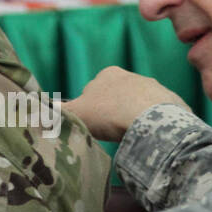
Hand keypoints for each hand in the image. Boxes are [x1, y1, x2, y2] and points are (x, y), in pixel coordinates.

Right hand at [60, 66, 189, 141]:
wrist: (149, 118)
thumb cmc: (108, 113)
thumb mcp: (75, 114)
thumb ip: (58, 113)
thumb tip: (40, 110)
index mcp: (107, 74)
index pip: (92, 92)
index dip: (90, 110)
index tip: (93, 126)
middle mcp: (131, 75)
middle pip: (116, 98)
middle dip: (113, 113)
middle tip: (111, 133)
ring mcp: (153, 87)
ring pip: (137, 106)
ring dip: (132, 119)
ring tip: (130, 137)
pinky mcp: (171, 101)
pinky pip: (157, 115)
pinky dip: (151, 125)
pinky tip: (148, 137)